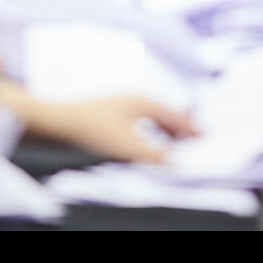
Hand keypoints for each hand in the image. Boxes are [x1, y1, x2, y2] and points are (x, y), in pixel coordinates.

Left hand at [27, 96, 197, 163]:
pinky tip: (145, 144)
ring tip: (174, 145)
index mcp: (142, 102)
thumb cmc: (91, 131)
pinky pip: (138, 122)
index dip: (191, 129)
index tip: (206, 138)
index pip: (175, 117)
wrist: (56, 122)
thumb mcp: (128, 147)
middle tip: (195, 142)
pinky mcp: (108, 113)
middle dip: (181, 129)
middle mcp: (133, 99)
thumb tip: (176, 163)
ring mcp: (119, 104)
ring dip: (165, 131)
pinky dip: (149, 132)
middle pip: (165, 114)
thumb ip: (155, 156)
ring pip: (151, 118)